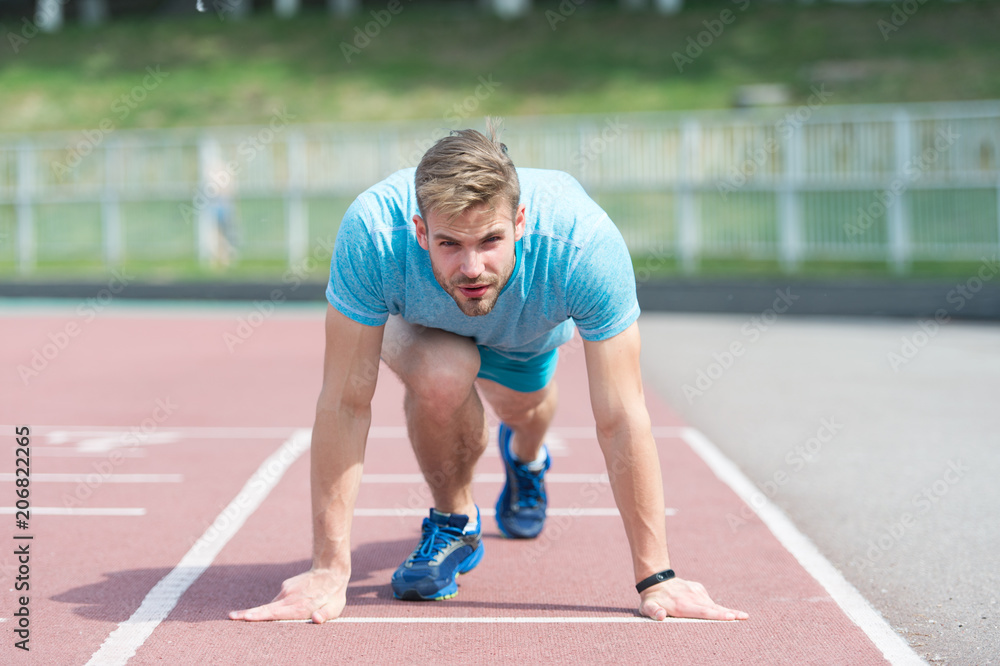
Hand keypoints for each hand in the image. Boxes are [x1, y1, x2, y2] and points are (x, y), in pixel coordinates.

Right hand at [229, 568, 347, 623]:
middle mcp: (289, 598)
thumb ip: (326, 615)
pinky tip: (294, 604)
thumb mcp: (335, 608)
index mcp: (298, 606)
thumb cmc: (334, 594)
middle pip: (265, 609)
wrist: (330, 570)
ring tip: (252, 616)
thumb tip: (316, 619)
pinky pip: (279, 600)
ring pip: (271, 605)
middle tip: (231, 617)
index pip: (276, 614)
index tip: (246, 616)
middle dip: (247, 614)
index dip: (260, 616)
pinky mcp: (285, 586)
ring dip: (262, 613)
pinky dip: (279, 606)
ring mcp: (286, 590)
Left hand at [638, 577, 748, 621]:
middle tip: (745, 617)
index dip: (717, 615)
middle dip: (729, 613)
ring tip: (742, 616)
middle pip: (713, 608)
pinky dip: (717, 608)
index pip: (703, 612)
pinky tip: (723, 613)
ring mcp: (697, 592)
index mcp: (682, 605)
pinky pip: (708, 601)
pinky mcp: (699, 589)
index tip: (730, 616)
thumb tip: (660, 616)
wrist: (656, 581)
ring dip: (727, 611)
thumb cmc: (652, 600)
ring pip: (714, 604)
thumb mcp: (647, 607)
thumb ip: (653, 612)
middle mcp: (692, 598)